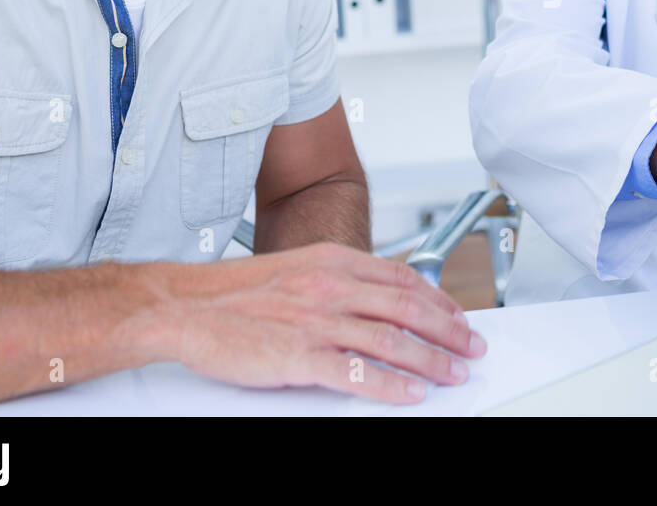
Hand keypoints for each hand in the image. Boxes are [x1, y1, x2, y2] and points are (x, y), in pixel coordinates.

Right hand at [167, 242, 486, 403]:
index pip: (402, 279)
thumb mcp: (297, 270)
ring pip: (392, 340)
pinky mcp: (299, 356)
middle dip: (448, 330)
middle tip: (472, 347)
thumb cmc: (234, 293)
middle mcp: (331, 287)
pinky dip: (391, 385)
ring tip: (453, 373)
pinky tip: (411, 393)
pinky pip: (357, 373)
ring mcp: (317, 321)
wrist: (184, 306)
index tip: (458, 316)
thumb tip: (376, 298)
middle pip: (408, 309)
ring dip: (431, 359)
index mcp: (333, 263)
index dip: (438, 300)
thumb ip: (338, 281)